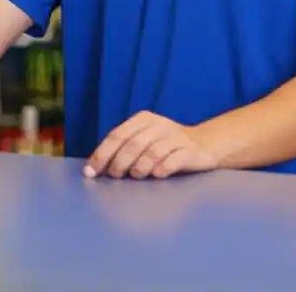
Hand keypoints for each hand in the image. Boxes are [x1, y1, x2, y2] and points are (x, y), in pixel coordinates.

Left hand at [84, 111, 216, 179]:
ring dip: (139, 168)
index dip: (102, 154)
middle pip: (133, 144)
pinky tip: (156, 175)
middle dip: (119, 163)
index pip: (117, 135)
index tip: (90, 172)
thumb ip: (122, 148)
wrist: (204, 144)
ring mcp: (176, 137)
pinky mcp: (190, 151)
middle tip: (115, 176)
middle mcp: (159, 125)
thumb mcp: (144, 140)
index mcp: (143, 119)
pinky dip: (161, 170)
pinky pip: (172, 161)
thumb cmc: (165, 146)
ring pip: (152, 153)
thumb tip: (93, 167)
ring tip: (136, 175)